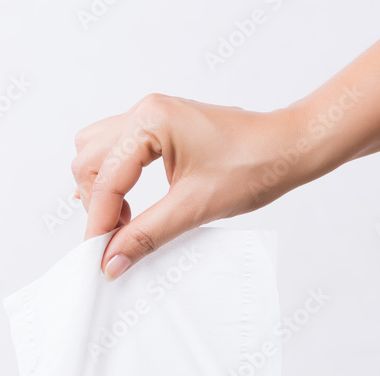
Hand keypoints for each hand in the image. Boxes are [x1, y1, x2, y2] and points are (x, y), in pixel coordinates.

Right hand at [71, 94, 306, 279]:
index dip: (99, 223)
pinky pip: (116, 149)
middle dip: (96, 203)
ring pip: (95, 151)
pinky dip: (115, 178)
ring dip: (101, 188)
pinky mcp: (159, 126)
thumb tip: (111, 261)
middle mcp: (144, 110)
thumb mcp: (195, 208)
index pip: (105, 179)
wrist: (291, 147)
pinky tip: (132, 203)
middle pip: (88, 161)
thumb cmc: (255, 166)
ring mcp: (150, 115)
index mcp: (150, 121)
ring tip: (125, 219)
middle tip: (116, 238)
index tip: (98, 257)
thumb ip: (146, 235)